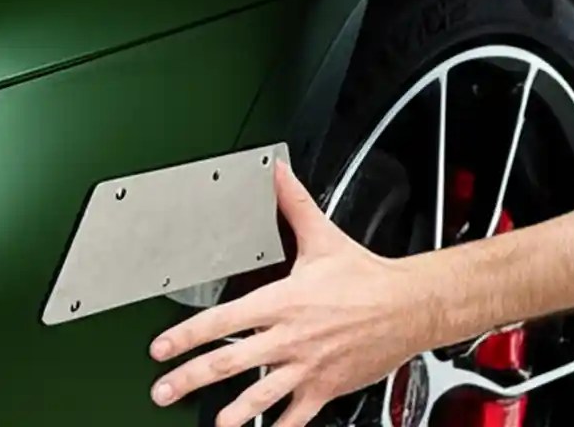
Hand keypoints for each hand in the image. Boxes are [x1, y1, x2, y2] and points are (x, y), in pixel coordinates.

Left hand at [147, 161, 437, 426]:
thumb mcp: (323, 238)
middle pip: (229, 361)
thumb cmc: (366, 277)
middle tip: (163, 389)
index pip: (222, 321)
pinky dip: (279, 425)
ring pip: (260, 394)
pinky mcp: (326, 386)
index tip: (161, 348)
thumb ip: (292, 205)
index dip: (187, 335)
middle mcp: (290, 337)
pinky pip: (297, 413)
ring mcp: (307, 366)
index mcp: (282, 301)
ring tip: (210, 423)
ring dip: (231, 412)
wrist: (411, 306)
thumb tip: (276, 172)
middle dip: (191, 378)